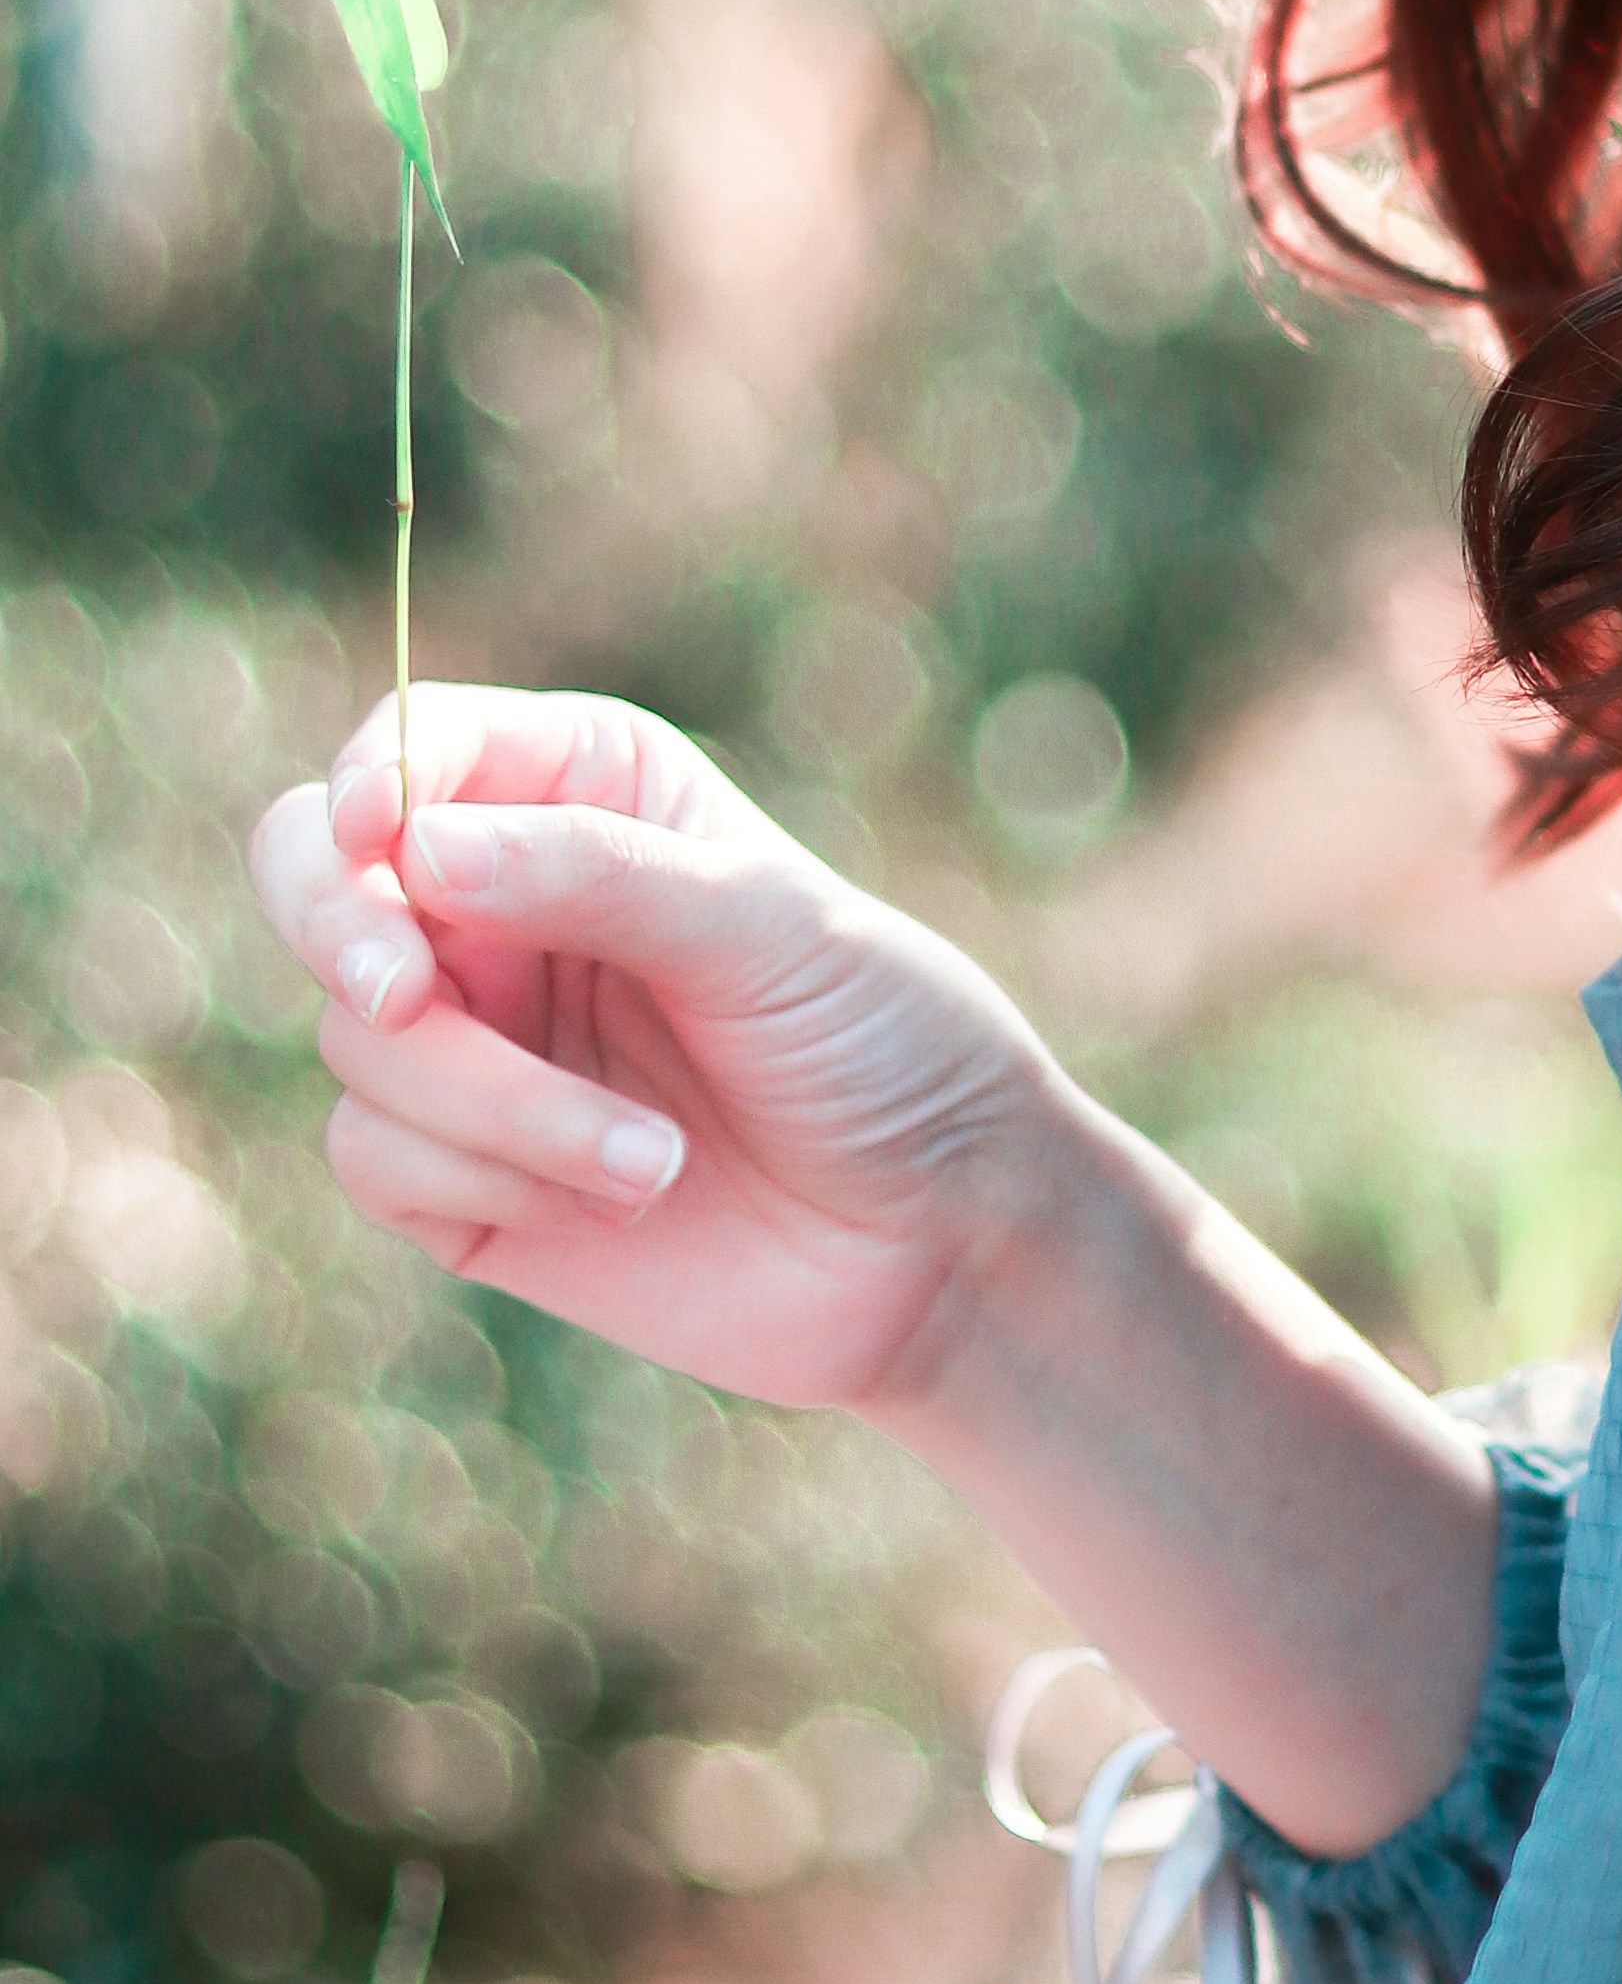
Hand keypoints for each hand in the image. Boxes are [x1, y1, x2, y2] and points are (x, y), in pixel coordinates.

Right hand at [247, 684, 1067, 1422]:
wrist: (939, 1235)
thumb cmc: (881, 1043)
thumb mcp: (766, 928)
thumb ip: (595, 874)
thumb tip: (414, 846)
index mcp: (584, 798)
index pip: (423, 748)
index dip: (373, 780)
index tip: (375, 832)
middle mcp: (505, 907)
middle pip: (318, 876)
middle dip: (336, 926)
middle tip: (396, 994)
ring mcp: (476, 1041)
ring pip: (359, 1039)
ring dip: (495, 1105)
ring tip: (650, 1156)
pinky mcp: (460, 1175)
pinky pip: (376, 1154)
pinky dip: (484, 1175)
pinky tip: (618, 1196)